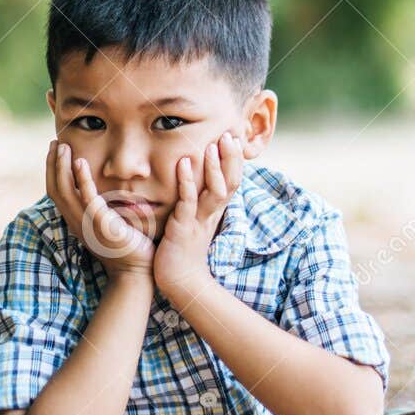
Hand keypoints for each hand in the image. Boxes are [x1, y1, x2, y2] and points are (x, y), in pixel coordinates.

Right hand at [46, 140, 154, 278]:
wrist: (138, 271)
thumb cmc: (128, 248)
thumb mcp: (108, 225)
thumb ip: (101, 209)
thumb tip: (103, 191)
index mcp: (77, 222)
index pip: (56, 194)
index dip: (52, 172)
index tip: (55, 151)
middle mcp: (77, 223)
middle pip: (55, 190)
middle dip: (53, 165)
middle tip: (55, 142)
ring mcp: (87, 225)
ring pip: (66, 192)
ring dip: (62, 167)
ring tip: (63, 146)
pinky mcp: (101, 225)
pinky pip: (87, 199)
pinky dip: (81, 179)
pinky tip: (80, 162)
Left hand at [153, 131, 244, 308]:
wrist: (179, 280)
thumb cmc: (184, 248)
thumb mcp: (196, 220)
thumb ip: (200, 200)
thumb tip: (202, 181)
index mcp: (215, 210)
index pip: (232, 180)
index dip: (235, 160)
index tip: (234, 137)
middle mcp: (212, 213)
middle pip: (230, 182)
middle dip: (231, 158)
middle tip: (230, 134)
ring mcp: (199, 220)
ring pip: (215, 191)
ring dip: (214, 168)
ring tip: (212, 145)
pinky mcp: (183, 227)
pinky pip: (188, 202)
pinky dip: (187, 182)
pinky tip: (183, 164)